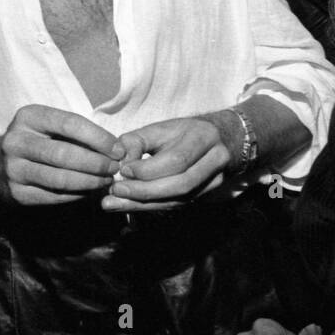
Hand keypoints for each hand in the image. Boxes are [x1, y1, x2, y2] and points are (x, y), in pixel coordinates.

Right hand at [0, 104, 123, 206]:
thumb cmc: (34, 140)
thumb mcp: (47, 125)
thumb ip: (76, 132)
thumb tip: (115, 148)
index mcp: (28, 117)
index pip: (70, 123)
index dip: (98, 137)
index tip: (117, 148)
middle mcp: (17, 142)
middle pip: (65, 154)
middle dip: (96, 163)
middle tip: (115, 167)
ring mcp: (14, 169)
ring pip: (60, 179)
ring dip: (90, 182)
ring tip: (106, 181)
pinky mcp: (17, 194)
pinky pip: (55, 196)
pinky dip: (78, 195)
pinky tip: (90, 191)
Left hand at [100, 115, 234, 213]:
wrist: (218, 139)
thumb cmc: (183, 132)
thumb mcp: (160, 127)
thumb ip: (137, 141)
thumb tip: (120, 162)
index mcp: (205, 136)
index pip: (177, 159)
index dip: (149, 169)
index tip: (123, 170)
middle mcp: (216, 160)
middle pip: (181, 184)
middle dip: (144, 190)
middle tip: (116, 191)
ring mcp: (215, 181)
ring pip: (179, 199)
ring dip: (144, 203)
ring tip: (116, 202)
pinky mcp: (206, 195)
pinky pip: (177, 205)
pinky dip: (150, 206)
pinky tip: (129, 205)